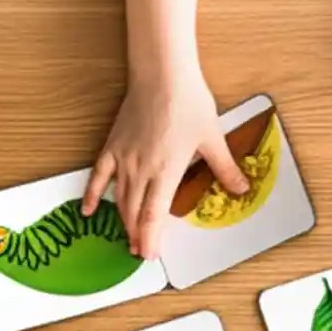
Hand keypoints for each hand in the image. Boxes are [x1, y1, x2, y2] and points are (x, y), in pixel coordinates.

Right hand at [83, 73, 247, 259]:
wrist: (162, 75)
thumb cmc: (188, 103)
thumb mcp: (213, 139)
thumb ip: (225, 168)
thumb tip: (242, 187)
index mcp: (166, 172)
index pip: (154, 216)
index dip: (151, 238)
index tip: (150, 254)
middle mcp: (141, 170)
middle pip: (134, 212)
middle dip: (137, 235)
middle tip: (141, 252)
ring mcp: (124, 158)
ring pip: (119, 198)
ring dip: (122, 221)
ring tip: (127, 237)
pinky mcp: (112, 146)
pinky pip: (98, 175)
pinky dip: (93, 195)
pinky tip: (89, 211)